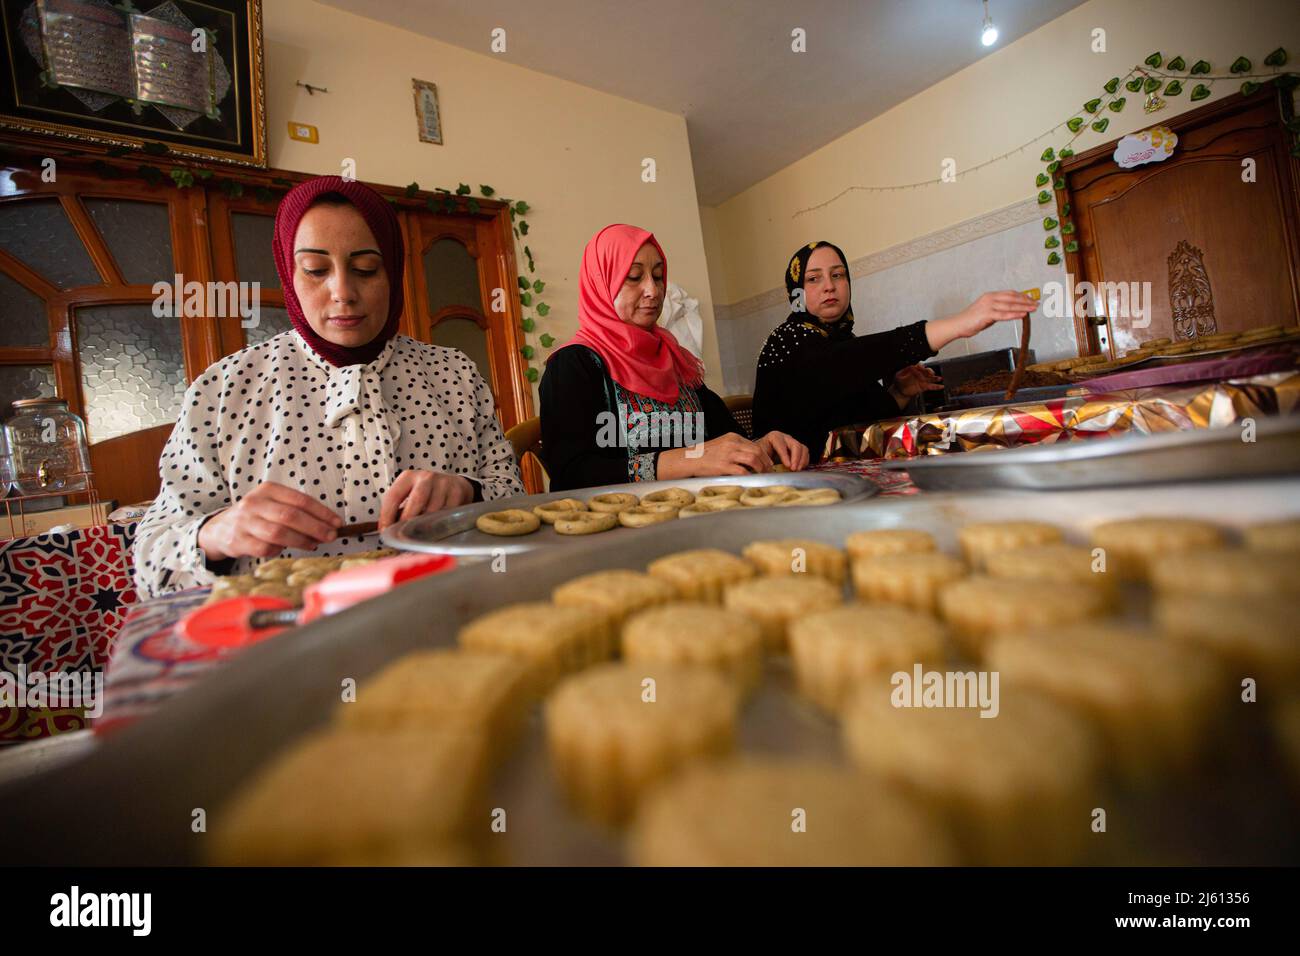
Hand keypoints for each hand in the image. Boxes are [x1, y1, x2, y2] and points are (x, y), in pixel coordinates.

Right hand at [198, 481, 342, 560]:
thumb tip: (328, 525)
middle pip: (291, 516)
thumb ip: (297, 510)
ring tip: (314, 544)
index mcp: (268, 490)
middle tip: (331, 536)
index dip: (322, 512)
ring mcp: (244, 522)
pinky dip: (279, 550)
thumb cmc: (257, 515)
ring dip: (301, 540)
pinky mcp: (239, 541)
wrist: (221, 528)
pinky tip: (285, 548)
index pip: (300, 500)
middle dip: (315, 527)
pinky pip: (266, 548)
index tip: (337, 523)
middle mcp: (254, 503)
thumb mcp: (273, 503)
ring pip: (279, 533)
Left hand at [378, 469, 474, 529]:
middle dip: (408, 520)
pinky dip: (441, 523)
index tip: (385, 530)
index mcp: (408, 477)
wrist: (454, 485)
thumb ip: (399, 508)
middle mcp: (426, 478)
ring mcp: (443, 484)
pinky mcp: (457, 492)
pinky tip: (437, 528)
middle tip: (404, 535)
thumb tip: (386, 530)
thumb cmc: (427, 493)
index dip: (387, 515)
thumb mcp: (410, 493)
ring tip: (420, 535)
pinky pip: (448, 512)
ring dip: (426, 525)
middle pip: (416, 501)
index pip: (393, 496)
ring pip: (434, 510)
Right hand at [657, 432, 773, 478]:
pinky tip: (751, 478)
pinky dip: (749, 475)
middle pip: (757, 451)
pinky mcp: (723, 466)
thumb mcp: (722, 445)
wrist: (689, 458)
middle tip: (769, 470)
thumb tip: (750, 457)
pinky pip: (742, 471)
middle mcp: (732, 444)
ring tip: (762, 474)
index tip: (768, 463)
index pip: (755, 445)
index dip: (764, 455)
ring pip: (753, 459)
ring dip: (761, 468)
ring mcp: (728, 455)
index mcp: (733, 437)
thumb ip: (735, 448)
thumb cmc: (704, 454)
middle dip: (766, 462)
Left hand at [754, 430, 809, 471]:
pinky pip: (805, 453)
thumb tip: (769, 470)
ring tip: (797, 470)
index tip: (787, 466)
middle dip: (796, 458)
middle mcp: (785, 438)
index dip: (785, 456)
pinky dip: (804, 461)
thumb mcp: (759, 455)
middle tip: (793, 469)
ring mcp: (792, 442)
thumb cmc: (760, 453)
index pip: (781, 445)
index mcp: (774, 437)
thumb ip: (763, 460)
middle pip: (795, 445)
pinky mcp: (797, 449)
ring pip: (802, 448)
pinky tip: (799, 468)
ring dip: (801, 460)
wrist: (762, 452)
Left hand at [891, 363, 943, 400]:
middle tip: (930, 373)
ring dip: (935, 378)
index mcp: (914, 370)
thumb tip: (912, 366)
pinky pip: (931, 386)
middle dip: (929, 371)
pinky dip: (936, 386)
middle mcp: (919, 374)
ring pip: (930, 378)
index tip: (922, 368)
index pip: (919, 366)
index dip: (921, 367)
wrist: (900, 391)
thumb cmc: (899, 382)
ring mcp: (922, 381)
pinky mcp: (924, 387)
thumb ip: (905, 370)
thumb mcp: (899, 375)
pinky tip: (941, 386)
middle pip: (927, 371)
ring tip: (939, 378)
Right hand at [927, 291, 1037, 350]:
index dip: (1022, 296)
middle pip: (1012, 298)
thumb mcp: (987, 312)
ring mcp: (988, 305)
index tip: (1031, 300)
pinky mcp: (986, 314)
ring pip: (1010, 305)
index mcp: (990, 296)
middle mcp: (990, 298)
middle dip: (1026, 301)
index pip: (1010, 294)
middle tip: (1036, 304)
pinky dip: (1015, 314)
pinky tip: (1023, 314)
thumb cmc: (970, 320)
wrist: (957, 325)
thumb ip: (998, 310)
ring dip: (1023, 307)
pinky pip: (1004, 314)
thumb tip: (1011, 312)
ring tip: (1033, 309)